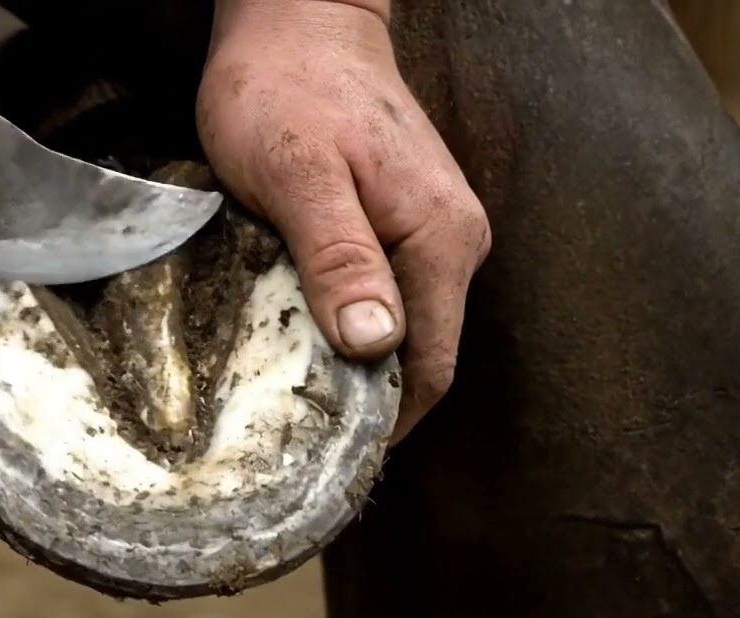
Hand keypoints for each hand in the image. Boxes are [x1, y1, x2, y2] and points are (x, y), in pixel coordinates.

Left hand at [197, 0, 490, 443]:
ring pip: (403, 327)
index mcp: (441, 240)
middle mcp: (453, 241)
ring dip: (356, 365)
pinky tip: (305, 335)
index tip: (329, 452)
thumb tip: (375, 347)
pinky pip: (388, 294)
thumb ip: (340, 258)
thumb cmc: (286, 89)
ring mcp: (432, 229)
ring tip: (296, 394)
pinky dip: (350, 325)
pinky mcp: (404, 220)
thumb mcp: (299, 175)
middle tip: (300, 434)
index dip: (385, 421)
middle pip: (421, 354)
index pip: (430, 367)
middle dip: (367, 401)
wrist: (299, 21)